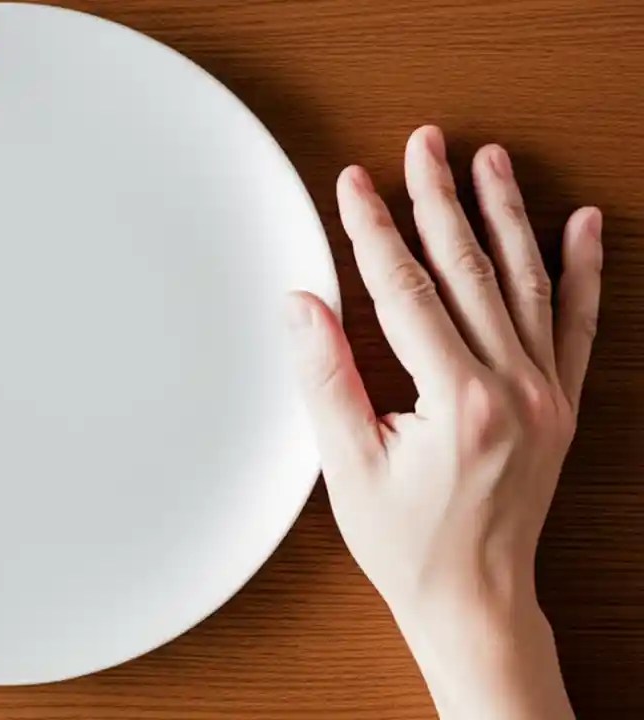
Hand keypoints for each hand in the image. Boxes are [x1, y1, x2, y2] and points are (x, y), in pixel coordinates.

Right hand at [289, 126, 599, 718]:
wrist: (476, 597)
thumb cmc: (409, 544)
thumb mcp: (350, 466)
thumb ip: (327, 378)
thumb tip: (304, 306)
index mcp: (458, 402)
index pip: (407, 291)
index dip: (374, 231)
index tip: (355, 183)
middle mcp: (514, 387)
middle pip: (469, 269)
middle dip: (440, 199)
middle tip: (424, 144)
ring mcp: (546, 391)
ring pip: (525, 281)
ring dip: (506, 215)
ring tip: (490, 161)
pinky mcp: (560, 402)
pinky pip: (577, 322)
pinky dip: (583, 270)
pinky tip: (584, 226)